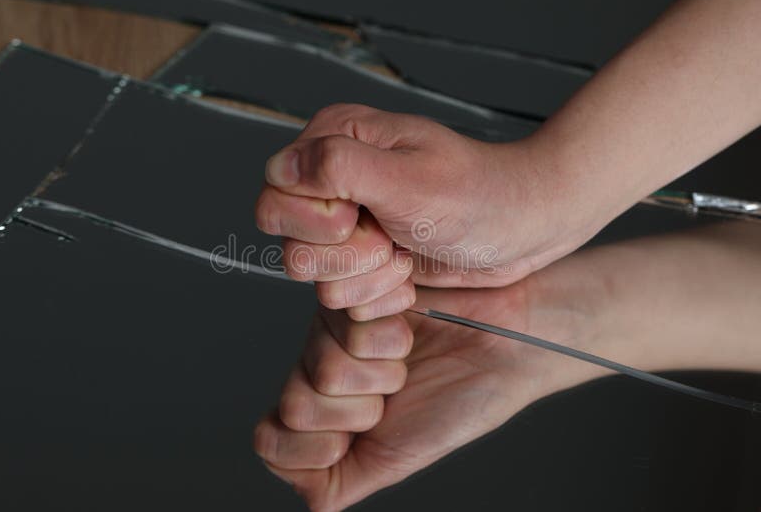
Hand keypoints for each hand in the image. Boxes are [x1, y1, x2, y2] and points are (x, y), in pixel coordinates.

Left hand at [253, 280, 599, 511]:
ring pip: (320, 367)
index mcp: (326, 416)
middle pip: (295, 403)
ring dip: (380, 369)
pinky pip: (338, 315)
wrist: (506, 344)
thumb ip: (338, 482)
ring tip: (407, 354)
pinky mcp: (350, 287)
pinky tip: (405, 318)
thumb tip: (304, 494)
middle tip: (396, 390)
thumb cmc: (462, 399)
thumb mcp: (396, 458)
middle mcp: (320, 370)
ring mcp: (330, 328)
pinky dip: (380, 327)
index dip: (316, 446)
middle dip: (359, 409)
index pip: (271, 441)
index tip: (365, 433)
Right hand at [255, 104, 597, 318]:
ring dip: (368, 278)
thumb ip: (338, 168)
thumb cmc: (479, 194)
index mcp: (333, 142)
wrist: (522, 228)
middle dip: (348, 256)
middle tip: (391, 239)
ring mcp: (345, 225)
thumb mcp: (409, 179)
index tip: (364, 218)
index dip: (316, 221)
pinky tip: (409, 271)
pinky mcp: (362, 261)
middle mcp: (330, 182)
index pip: (275, 197)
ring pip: (316, 279)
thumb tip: (280, 167)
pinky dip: (381, 295)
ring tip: (405, 253)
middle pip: (290, 245)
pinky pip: (344, 299)